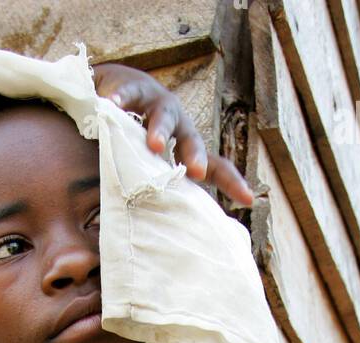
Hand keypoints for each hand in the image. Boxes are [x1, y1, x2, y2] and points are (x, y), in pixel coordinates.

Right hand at [92, 62, 252, 206]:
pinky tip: (111, 107)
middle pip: (192, 140)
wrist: (110, 91)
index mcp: (186, 147)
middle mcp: (179, 124)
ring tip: (153, 145)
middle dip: (195, 156)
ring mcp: (157, 103)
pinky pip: (128, 94)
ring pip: (165, 116)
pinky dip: (120, 101)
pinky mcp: (133, 88)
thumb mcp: (148, 169)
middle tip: (195, 172)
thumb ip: (156, 195)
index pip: (215, 167)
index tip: (248, 199)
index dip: (231, 182)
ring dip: (160, 131)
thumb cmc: (133, 139)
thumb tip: (155, 238)